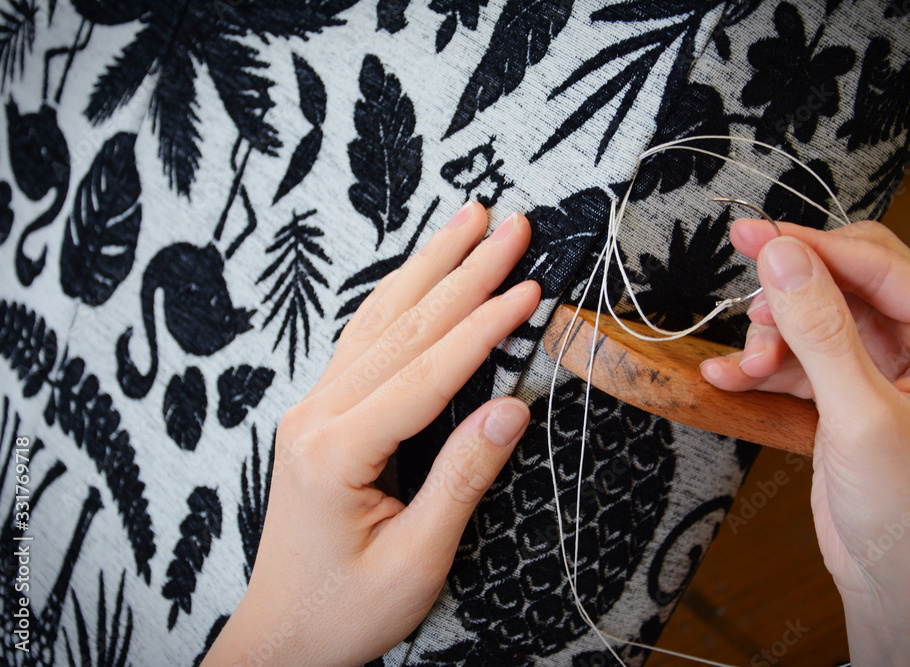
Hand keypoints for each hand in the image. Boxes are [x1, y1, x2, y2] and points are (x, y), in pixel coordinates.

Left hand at [203, 202, 539, 665]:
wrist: (284, 635)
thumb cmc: (346, 610)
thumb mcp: (415, 561)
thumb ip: (461, 480)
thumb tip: (512, 409)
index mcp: (336, 450)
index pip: (426, 372)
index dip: (483, 326)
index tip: (529, 287)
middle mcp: (317, 415)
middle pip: (402, 327)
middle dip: (462, 270)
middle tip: (509, 221)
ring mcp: (314, 409)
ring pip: (378, 319)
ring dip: (428, 265)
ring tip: (466, 218)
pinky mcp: (321, 414)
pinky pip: (364, 340)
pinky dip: (400, 297)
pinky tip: (421, 272)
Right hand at [701, 219, 909, 664]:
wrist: (905, 594)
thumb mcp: (864, 418)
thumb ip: (820, 331)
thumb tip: (783, 257)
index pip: (882, 265)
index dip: (812, 247)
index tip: (752, 235)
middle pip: (846, 283)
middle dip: (790, 298)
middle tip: (747, 307)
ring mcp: (888, 369)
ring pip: (815, 319)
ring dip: (771, 338)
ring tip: (746, 368)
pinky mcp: (852, 395)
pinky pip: (801, 360)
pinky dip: (764, 369)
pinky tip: (730, 379)